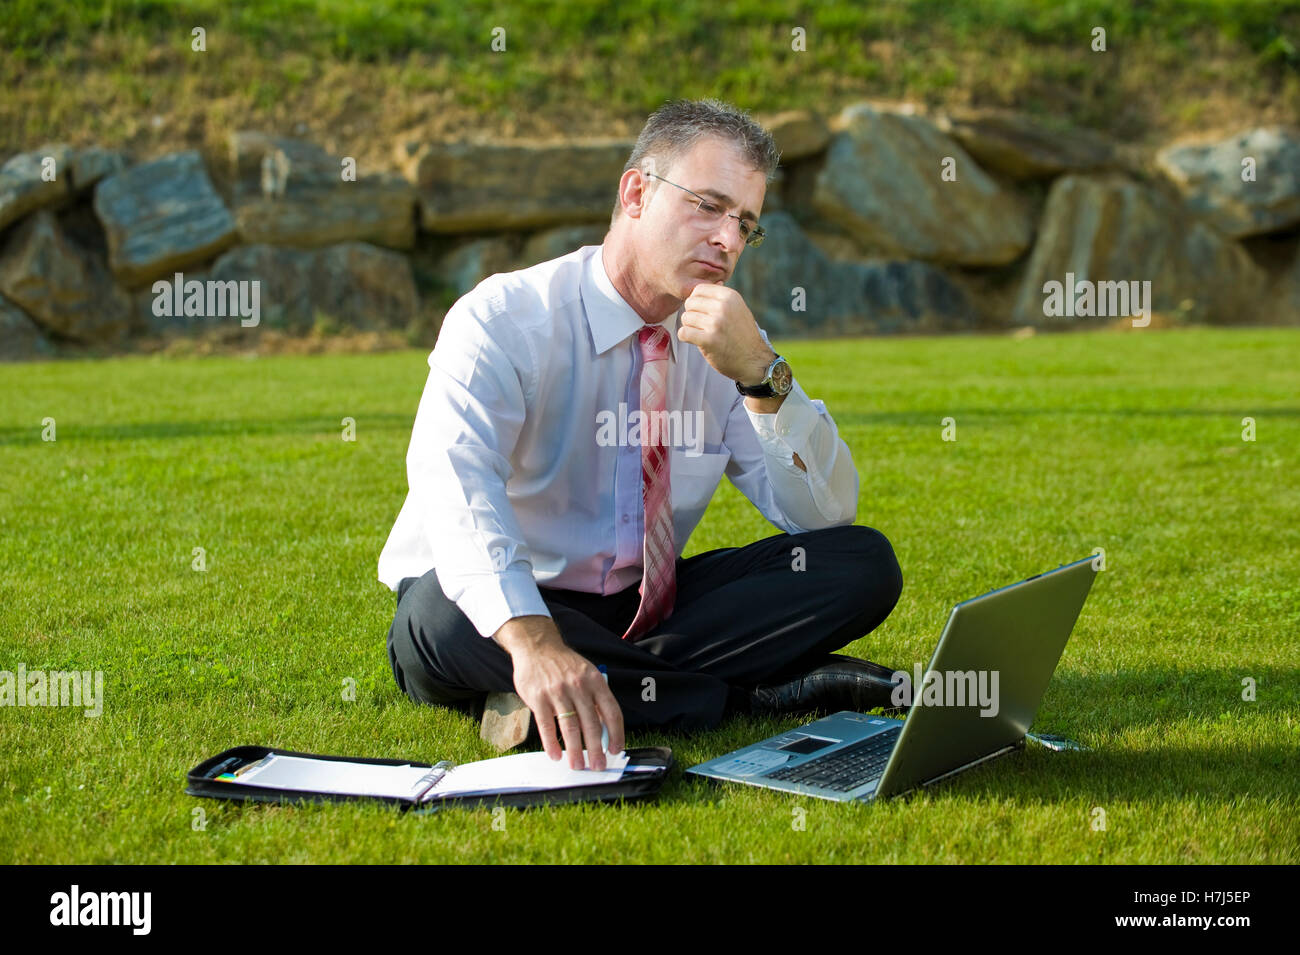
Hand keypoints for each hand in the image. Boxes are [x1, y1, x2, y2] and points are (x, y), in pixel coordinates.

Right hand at [491, 615, 624, 769]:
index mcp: (595, 681)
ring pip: (570, 727)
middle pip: (592, 724)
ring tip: (578, 765)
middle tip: (598, 765)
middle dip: (596, 749)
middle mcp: (578, 686)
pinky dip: (552, 743)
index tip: (616, 750)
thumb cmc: (564, 665)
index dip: (616, 734)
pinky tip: (556, 755)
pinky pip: (546, 725)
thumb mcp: (587, 674)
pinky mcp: (538, 698)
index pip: (612, 711)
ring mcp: (557, 692)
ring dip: (575, 750)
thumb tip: (605, 729)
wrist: (537, 647)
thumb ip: (596, 698)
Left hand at [678, 284, 773, 383]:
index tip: (702, 312)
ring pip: (686, 318)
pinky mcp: (709, 340)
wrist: (754, 361)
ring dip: (690, 327)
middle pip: (690, 303)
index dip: (696, 301)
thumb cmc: (744, 336)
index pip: (699, 289)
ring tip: (701, 334)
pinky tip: (696, 341)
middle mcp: (723, 307)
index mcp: (730, 296)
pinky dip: (686, 338)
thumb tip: (717, 280)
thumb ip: (724, 297)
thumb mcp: (739, 310)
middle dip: (692, 314)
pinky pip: (684, 333)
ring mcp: (716, 323)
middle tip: (701, 325)